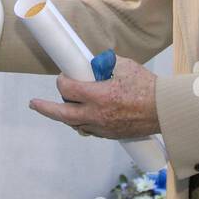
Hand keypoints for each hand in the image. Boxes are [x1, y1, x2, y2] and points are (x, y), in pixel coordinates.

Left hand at [29, 55, 159, 138]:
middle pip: (63, 114)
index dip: (62, 81)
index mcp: (99, 96)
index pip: (67, 90)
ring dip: (64, 115)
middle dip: (45, 108)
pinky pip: (88, 129)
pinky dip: (80, 122)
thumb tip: (90, 63)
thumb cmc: (147, 86)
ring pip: (74, 123)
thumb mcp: (124, 66)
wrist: (165, 110)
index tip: (64, 75)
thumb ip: (103, 64)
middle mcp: (97, 114)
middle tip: (34, 104)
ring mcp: (103, 127)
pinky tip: (78, 116)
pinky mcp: (110, 135)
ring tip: (55, 108)